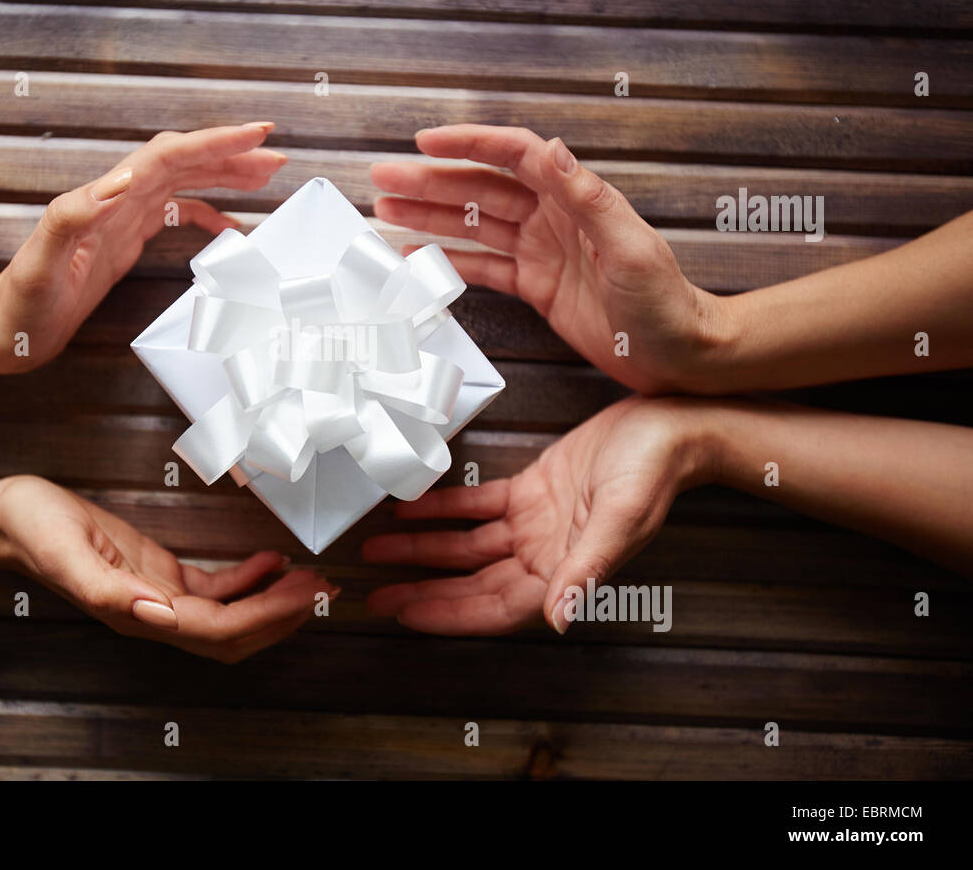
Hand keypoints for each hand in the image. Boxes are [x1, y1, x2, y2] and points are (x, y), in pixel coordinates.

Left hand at [0, 123, 286, 371]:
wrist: (1, 329)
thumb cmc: (20, 302)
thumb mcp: (42, 261)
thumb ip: (75, 216)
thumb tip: (124, 179)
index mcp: (105, 199)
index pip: (170, 156)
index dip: (215, 142)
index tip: (257, 134)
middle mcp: (116, 201)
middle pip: (183, 162)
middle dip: (230, 153)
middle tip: (275, 158)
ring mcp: (121, 220)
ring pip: (183, 183)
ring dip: (223, 176)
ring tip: (264, 179)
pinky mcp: (123, 242)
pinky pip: (174, 216)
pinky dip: (206, 215)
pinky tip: (230, 227)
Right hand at [0, 476, 336, 661]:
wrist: (12, 519)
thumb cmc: (35, 532)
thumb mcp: (68, 554)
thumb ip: (110, 590)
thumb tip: (159, 614)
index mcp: (138, 614)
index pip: (218, 630)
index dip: (266, 617)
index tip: (305, 594)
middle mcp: (155, 614)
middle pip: (234, 636)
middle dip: (284, 617)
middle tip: (325, 589)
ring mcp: (160, 597)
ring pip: (231, 617)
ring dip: (273, 602)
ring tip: (311, 579)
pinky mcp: (160, 575)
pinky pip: (216, 589)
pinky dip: (249, 578)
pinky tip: (270, 561)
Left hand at [363, 397, 709, 634]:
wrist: (670, 425)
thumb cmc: (655, 471)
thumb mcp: (620, 518)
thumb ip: (586, 570)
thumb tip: (559, 619)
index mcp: (564, 571)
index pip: (494, 608)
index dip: (448, 615)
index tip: (404, 616)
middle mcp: (545, 555)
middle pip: (470, 582)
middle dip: (422, 589)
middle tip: (373, 594)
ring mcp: (535, 525)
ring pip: (466, 545)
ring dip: (423, 548)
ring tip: (377, 548)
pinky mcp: (532, 491)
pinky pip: (477, 507)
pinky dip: (444, 508)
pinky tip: (410, 507)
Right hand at [371, 125, 731, 393]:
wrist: (681, 354)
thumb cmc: (667, 302)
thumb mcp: (630, 246)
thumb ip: (589, 197)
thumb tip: (552, 150)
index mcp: (575, 200)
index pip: (513, 156)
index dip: (468, 143)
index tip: (425, 142)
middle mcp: (553, 219)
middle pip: (480, 188)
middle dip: (429, 181)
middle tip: (383, 178)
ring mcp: (541, 252)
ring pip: (474, 225)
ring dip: (430, 217)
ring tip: (385, 212)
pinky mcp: (537, 286)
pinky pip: (483, 267)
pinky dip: (449, 262)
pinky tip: (417, 258)